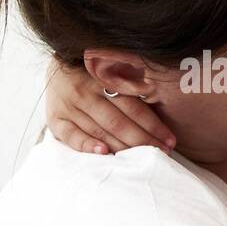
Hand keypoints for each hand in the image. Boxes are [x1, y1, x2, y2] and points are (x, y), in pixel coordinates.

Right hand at [44, 59, 176, 153]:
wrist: (56, 66)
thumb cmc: (92, 71)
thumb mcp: (111, 68)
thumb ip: (130, 82)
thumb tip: (161, 100)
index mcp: (102, 77)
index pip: (133, 105)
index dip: (154, 124)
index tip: (170, 139)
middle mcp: (85, 91)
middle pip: (119, 121)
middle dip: (144, 139)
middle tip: (163, 152)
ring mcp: (69, 105)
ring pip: (100, 130)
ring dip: (123, 147)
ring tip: (142, 159)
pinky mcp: (56, 119)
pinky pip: (72, 135)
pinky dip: (87, 145)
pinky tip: (104, 153)